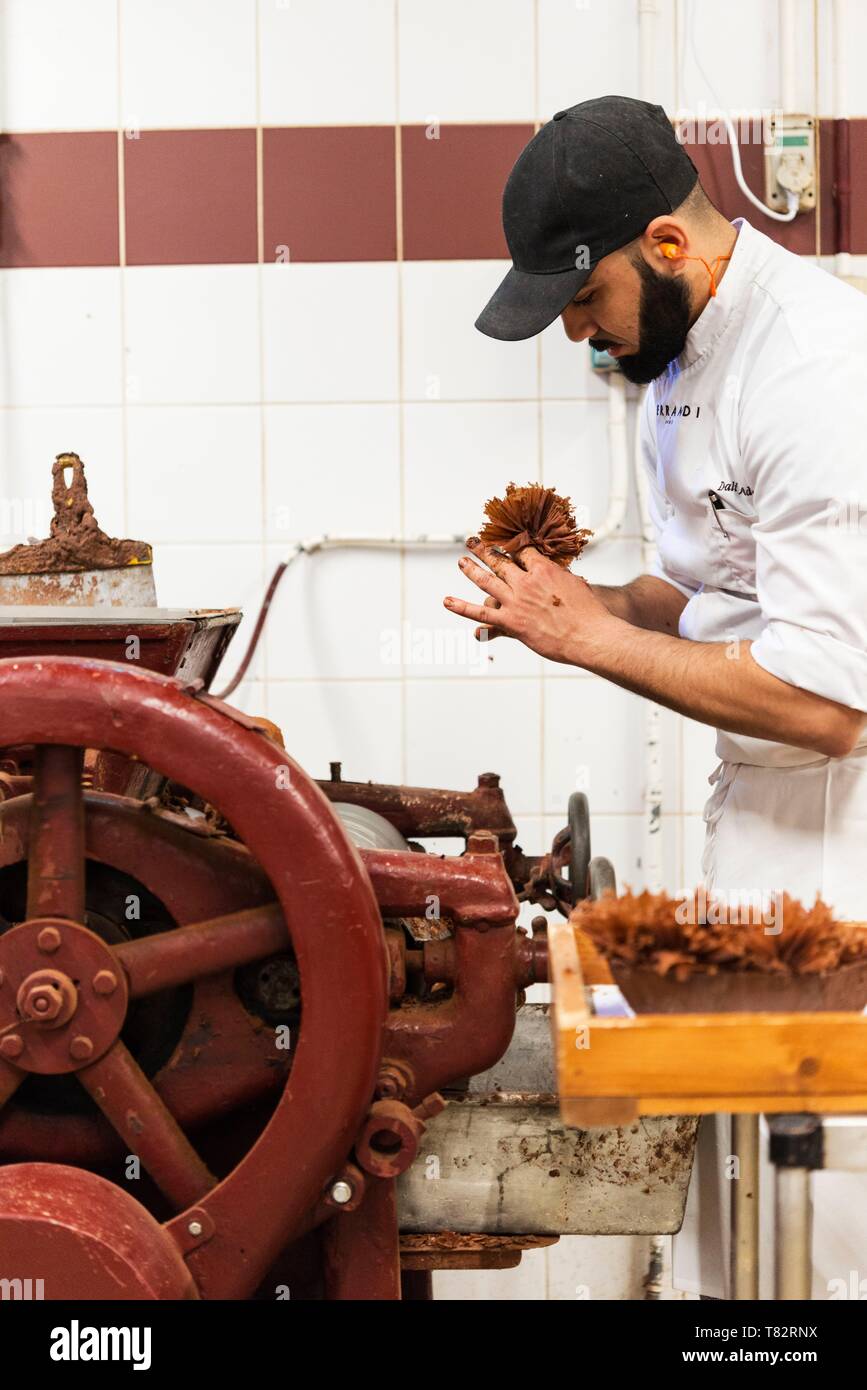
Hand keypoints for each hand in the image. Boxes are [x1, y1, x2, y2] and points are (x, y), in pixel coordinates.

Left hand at [443, 537, 613, 666]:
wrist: (590, 636)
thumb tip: (562, 572)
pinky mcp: (511, 622)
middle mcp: (527, 582)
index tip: (505, 544)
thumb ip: (563, 577)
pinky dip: (462, 608)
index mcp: (544, 569)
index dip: (512, 547)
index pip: (522, 551)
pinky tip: (447, 601)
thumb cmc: (590, 613)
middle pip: (500, 561)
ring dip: (472, 569)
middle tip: (473, 541)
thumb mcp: (578, 585)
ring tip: (461, 561)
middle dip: (485, 550)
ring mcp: (517, 601)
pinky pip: (481, 613)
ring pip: (487, 580)